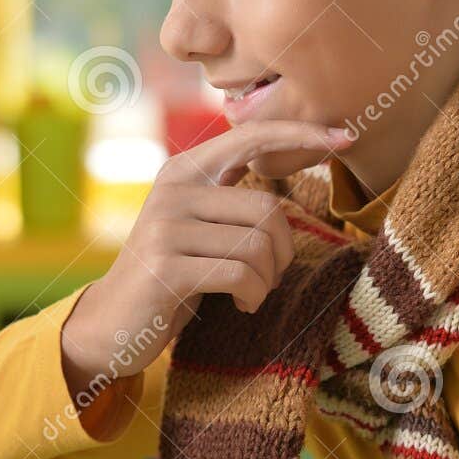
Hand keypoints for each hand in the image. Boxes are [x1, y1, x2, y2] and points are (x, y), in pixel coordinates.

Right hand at [61, 119, 351, 394]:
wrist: (111, 325)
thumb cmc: (170, 275)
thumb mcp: (195, 225)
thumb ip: (227, 194)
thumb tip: (292, 155)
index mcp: (183, 171)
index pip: (250, 136)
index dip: (300, 133)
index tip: (347, 137)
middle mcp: (172, 190)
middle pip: (267, 209)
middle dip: (283, 252)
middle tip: (269, 277)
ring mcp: (166, 228)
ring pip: (257, 245)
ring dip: (267, 281)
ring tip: (250, 294)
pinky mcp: (166, 267)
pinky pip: (241, 275)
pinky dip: (253, 296)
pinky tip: (240, 305)